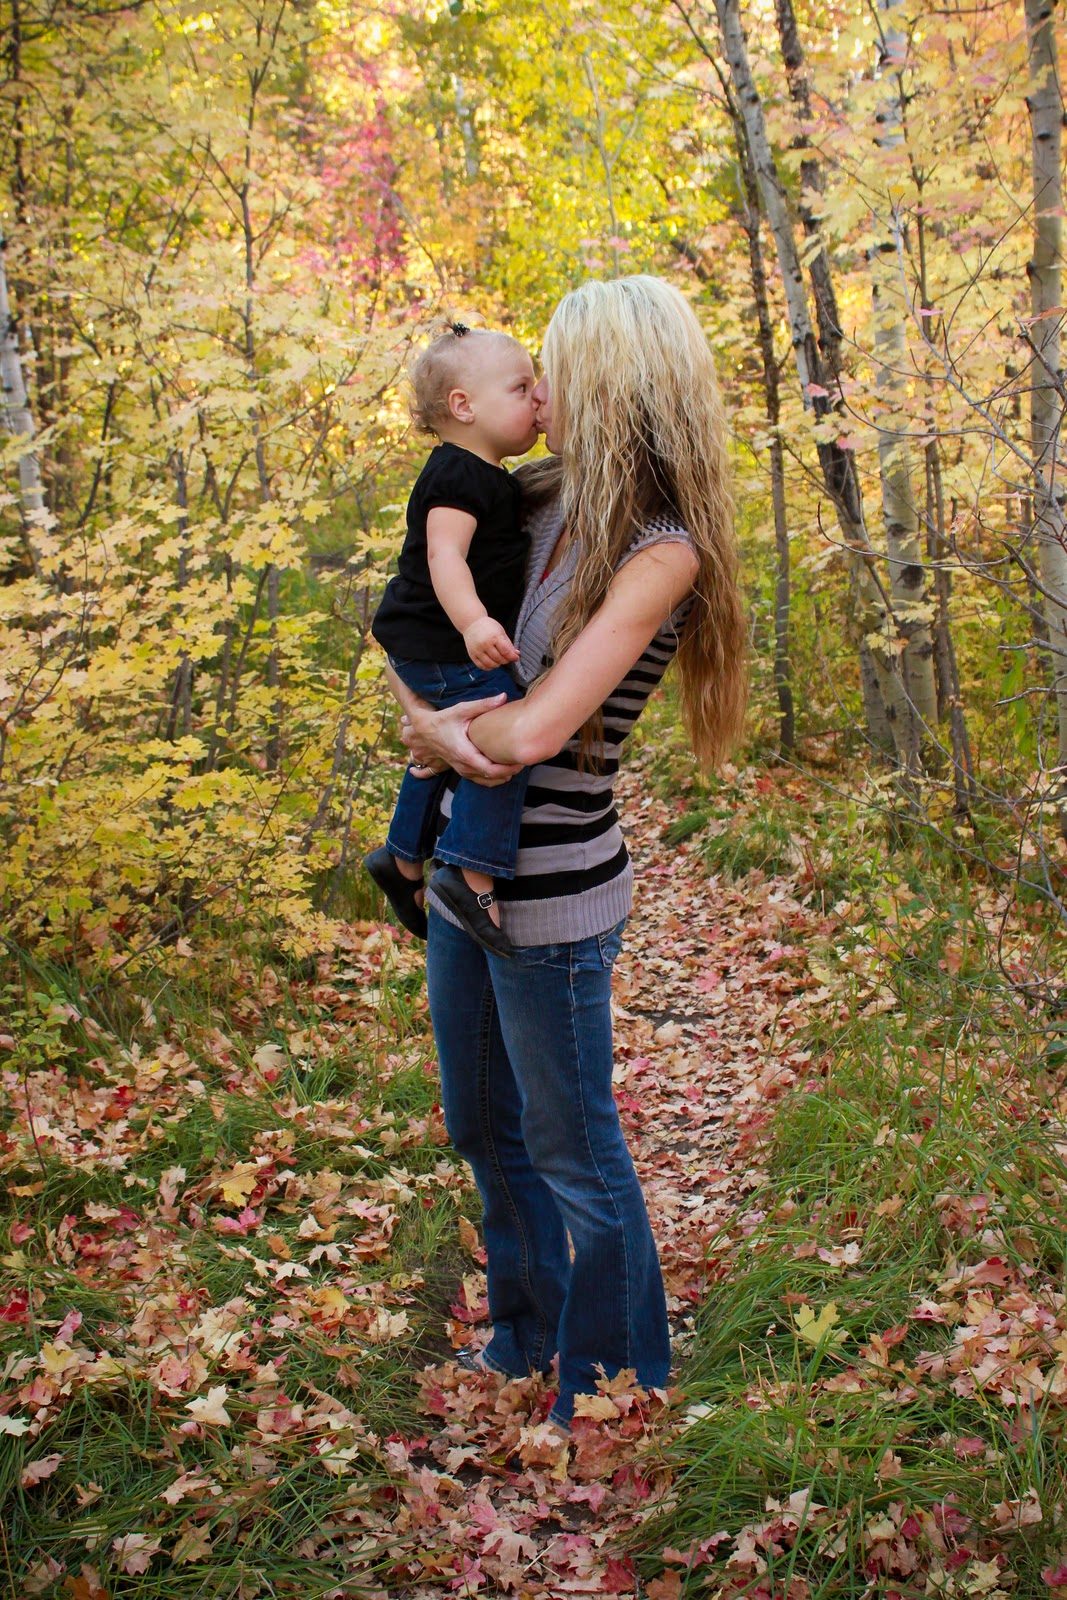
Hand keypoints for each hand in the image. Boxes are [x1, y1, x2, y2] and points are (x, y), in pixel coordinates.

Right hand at [401, 694, 522, 783]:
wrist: (424, 730)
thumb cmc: (443, 719)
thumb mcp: (462, 710)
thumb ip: (483, 705)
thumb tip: (503, 697)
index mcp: (465, 753)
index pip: (491, 769)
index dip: (508, 768)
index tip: (520, 762)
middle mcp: (463, 765)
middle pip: (491, 777)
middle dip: (508, 772)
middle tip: (523, 762)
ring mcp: (461, 769)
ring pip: (485, 781)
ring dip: (501, 777)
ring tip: (515, 767)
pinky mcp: (460, 769)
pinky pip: (479, 780)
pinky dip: (492, 779)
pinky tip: (502, 772)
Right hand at [463, 616, 519, 669]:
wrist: (472, 624)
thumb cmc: (488, 627)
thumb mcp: (501, 632)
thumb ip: (509, 644)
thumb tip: (516, 655)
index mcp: (494, 637)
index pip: (505, 651)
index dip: (512, 656)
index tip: (516, 658)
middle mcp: (484, 644)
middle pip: (499, 659)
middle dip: (505, 660)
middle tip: (507, 657)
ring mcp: (477, 650)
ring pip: (491, 664)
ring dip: (498, 664)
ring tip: (499, 660)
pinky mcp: (472, 655)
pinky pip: (482, 666)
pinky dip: (489, 667)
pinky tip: (492, 662)